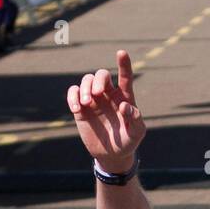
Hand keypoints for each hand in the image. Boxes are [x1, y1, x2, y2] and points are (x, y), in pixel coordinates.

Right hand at [66, 49, 144, 171]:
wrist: (111, 155)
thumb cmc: (128, 142)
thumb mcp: (136, 133)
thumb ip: (134, 119)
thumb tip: (125, 106)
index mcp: (124, 97)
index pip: (125, 77)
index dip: (124, 64)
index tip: (122, 53)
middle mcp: (108, 94)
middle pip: (101, 75)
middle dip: (98, 80)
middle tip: (97, 93)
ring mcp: (94, 99)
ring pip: (86, 81)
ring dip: (85, 88)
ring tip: (86, 103)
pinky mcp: (81, 107)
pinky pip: (73, 92)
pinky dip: (72, 96)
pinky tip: (76, 108)